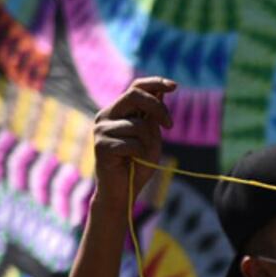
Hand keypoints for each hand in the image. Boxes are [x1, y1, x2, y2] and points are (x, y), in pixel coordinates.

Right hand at [91, 77, 176, 205]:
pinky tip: (130, 163)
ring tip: (139, 157)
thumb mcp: (151, 137)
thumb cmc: (137, 166)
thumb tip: (161, 91)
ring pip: (138, 125)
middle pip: (135, 96)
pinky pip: (133, 144)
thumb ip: (153, 117)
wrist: (121, 193)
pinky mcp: (101, 145)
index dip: (155, 83)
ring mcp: (101, 130)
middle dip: (158, 108)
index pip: (135, 87)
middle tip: (170, 126)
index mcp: (117, 111)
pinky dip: (139, 155)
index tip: (175, 86)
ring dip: (148, 143)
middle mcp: (105, 116)